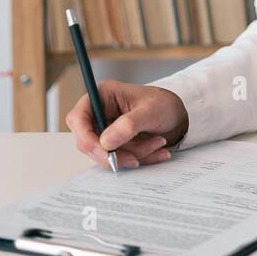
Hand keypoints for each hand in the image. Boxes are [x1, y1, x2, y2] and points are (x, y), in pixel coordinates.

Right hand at [66, 79, 188, 170]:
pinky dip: (139, 158)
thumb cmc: (163, 104)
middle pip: (89, 142)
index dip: (85, 136)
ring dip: (133, 154)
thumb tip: (105, 141)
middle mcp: (99, 113)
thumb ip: (128, 125)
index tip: (103, 149)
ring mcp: (106, 131)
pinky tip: (157, 149)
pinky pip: (119, 159)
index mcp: (102, 96)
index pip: (78, 118)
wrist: (179, 115)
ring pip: (106, 154)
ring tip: (157, 142)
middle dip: (115, 152)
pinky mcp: (115, 145)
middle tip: (136, 157)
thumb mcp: (150, 111)